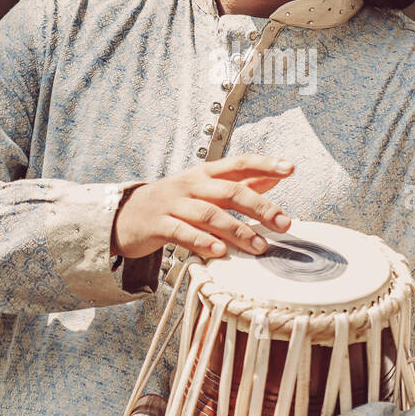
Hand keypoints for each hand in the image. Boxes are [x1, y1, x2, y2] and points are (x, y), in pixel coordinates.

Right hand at [112, 154, 293, 259]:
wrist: (125, 215)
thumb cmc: (173, 202)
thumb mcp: (205, 188)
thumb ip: (239, 183)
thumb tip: (275, 177)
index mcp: (205, 173)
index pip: (239, 163)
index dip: (264, 164)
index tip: (289, 168)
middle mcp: (191, 185)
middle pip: (230, 191)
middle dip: (260, 207)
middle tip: (284, 223)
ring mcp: (173, 204)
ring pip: (209, 214)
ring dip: (238, 230)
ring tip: (259, 246)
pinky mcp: (158, 225)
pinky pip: (182, 233)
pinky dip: (202, 241)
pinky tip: (219, 251)